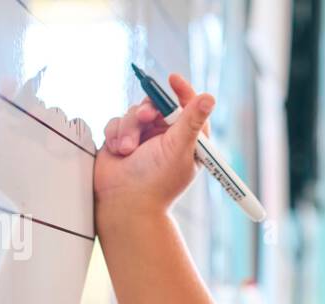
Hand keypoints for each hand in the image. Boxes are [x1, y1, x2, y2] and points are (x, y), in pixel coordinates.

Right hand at [95, 74, 215, 215]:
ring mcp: (142, 139)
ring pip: (133, 112)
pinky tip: (118, 151)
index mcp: (187, 142)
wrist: (123, 203)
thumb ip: (191, 121)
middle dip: (147, 111)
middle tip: (144, 117)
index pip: (188, 108)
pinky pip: (116, 122)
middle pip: (156, 105)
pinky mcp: (121, 141)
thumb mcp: (178, 148)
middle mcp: (165, 138)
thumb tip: (209, 97)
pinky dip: (115, 134)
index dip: (182, 92)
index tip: (173, 79)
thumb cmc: (156, 181)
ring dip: (128, 128)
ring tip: (127, 149)